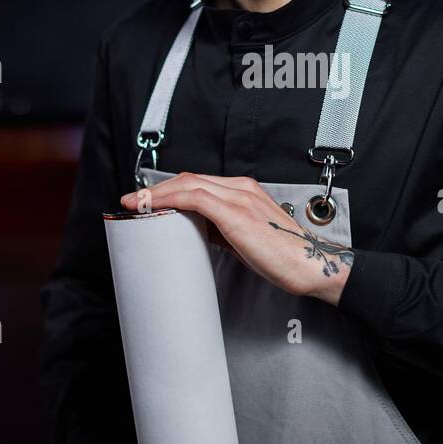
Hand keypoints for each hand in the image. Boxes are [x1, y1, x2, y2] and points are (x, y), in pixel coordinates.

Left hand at [119, 173, 353, 305]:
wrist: (308, 265)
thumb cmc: (282, 257)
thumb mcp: (246, 239)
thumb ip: (223, 230)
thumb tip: (198, 232)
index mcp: (246, 191)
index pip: (200, 182)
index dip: (170, 189)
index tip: (149, 200)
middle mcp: (242, 188)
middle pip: (190, 179)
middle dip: (158, 189)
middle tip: (134, 201)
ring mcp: (239, 198)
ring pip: (188, 184)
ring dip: (157, 193)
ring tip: (136, 204)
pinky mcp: (235, 212)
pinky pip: (194, 197)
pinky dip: (170, 199)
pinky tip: (154, 207)